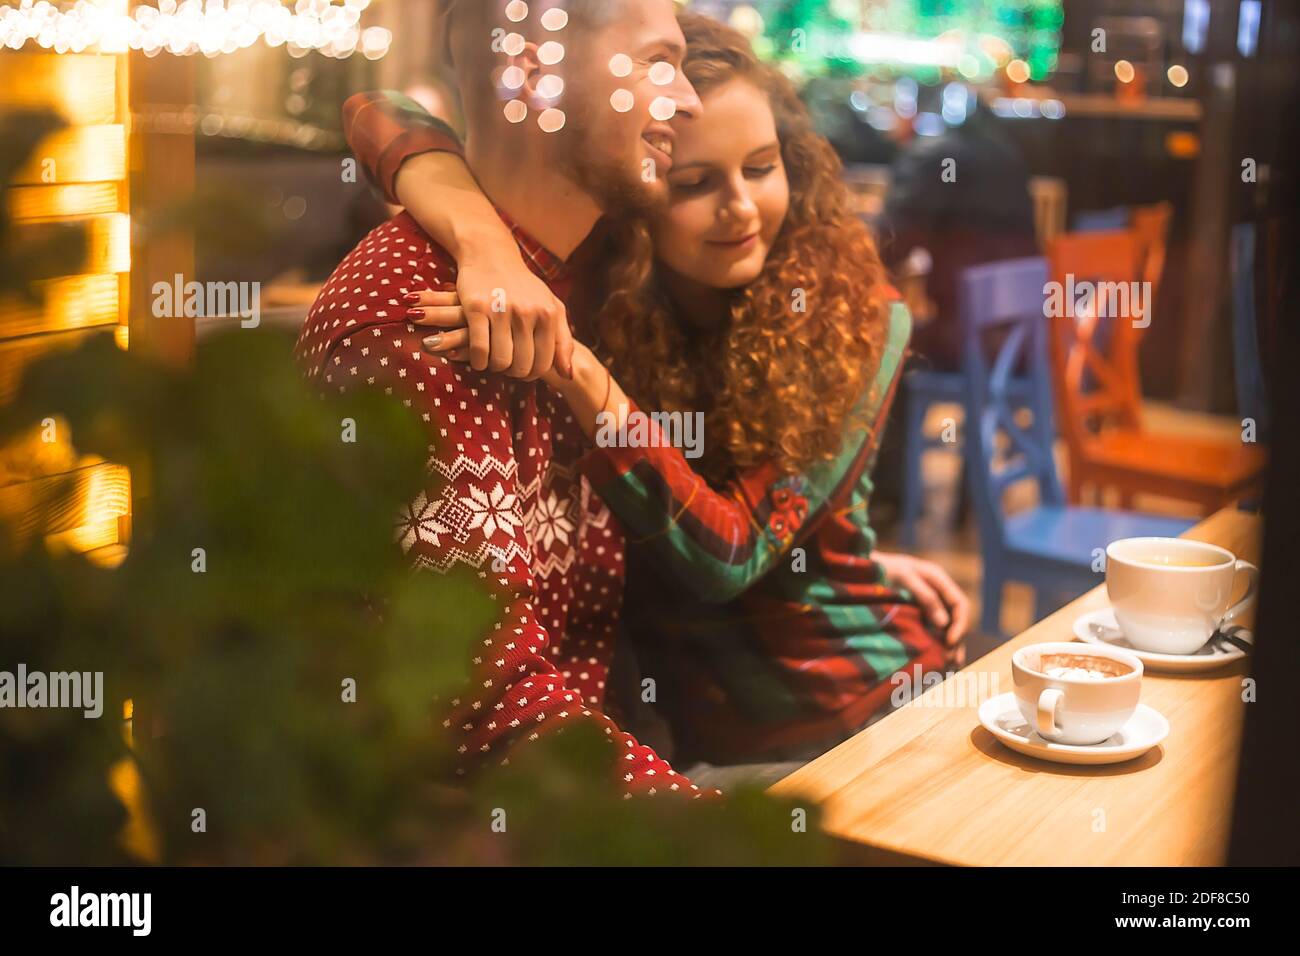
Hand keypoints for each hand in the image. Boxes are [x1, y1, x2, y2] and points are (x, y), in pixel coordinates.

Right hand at [403, 263, 572, 380]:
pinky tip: (478, 358)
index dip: (531, 374)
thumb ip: (563, 340)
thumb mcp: (551, 306)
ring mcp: (501, 309)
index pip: (543, 363)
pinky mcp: (476, 308)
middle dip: (513, 372)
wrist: (490, 254)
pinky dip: (478, 361)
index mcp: (548, 314)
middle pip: (521, 365)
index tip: (522, 369)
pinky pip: (479, 350)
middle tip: (506, 365)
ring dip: (495, 368)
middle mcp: (527, 311)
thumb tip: (568, 375)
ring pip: (500, 361)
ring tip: (493, 360)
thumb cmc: (523, 286)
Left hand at [874, 551, 970, 665]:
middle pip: (955, 618)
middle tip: (950, 660)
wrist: (863, 568)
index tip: (951, 642)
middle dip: (956, 639)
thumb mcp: (903, 577)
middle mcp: (937, 592)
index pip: (959, 604)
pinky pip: (932, 630)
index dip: (960, 624)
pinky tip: (938, 659)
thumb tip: (944, 624)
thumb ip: (926, 597)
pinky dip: (937, 644)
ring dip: (950, 646)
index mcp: (938, 579)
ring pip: (946, 627)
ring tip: (950, 666)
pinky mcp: (918, 613)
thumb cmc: (882, 568)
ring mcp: (928, 603)